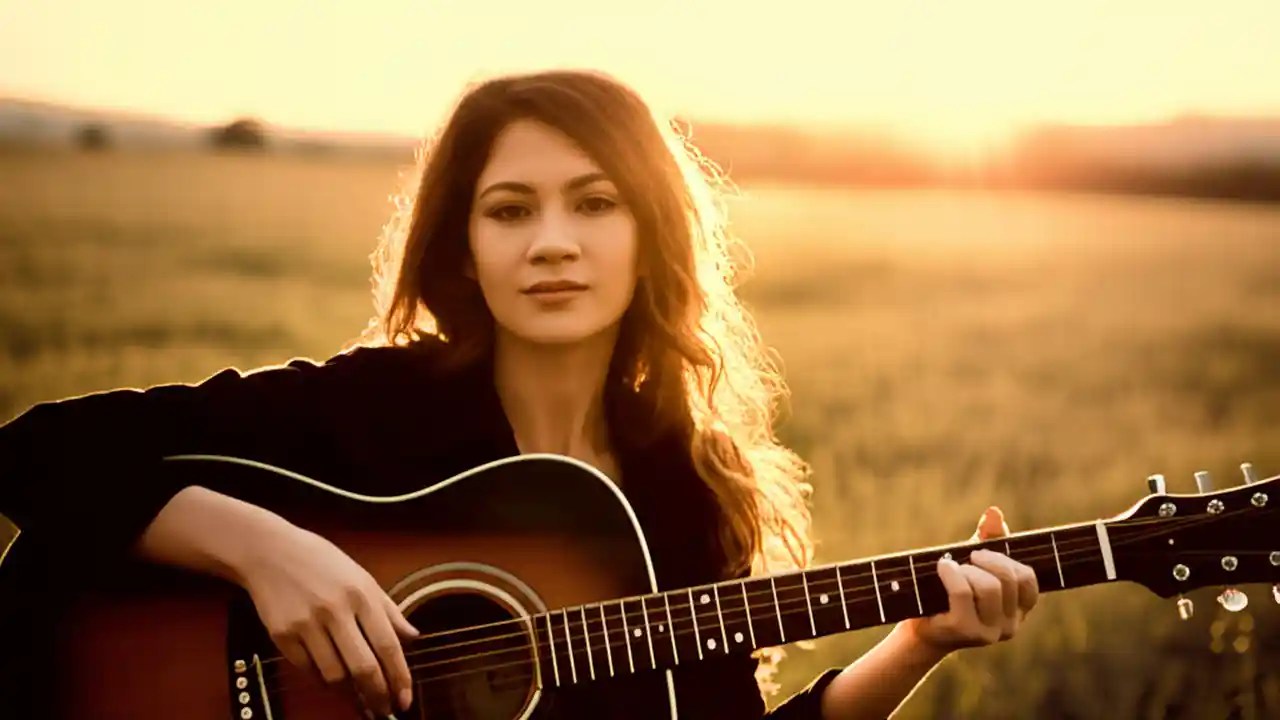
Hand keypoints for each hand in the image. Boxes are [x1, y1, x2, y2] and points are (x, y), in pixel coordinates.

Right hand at [237, 521, 419, 715]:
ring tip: (361, 702)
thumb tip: (413, 637)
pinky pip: (308, 670)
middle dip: (377, 696)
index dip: (399, 678)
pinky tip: (333, 683)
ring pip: (334, 675)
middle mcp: (335, 610)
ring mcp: (307, 624)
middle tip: (384, 711)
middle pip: (363, 667)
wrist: (270, 552)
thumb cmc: (321, 563)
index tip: (405, 700)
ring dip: (351, 695)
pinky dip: (323, 682)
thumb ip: (388, 610)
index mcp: (361, 595)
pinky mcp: (282, 635)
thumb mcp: (362, 577)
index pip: (388, 645)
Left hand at [900, 506, 1038, 655]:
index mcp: (1018, 611)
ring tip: (951, 567)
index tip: (982, 553)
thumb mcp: (972, 563)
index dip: (1008, 559)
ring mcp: (989, 633)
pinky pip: (963, 593)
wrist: (919, 626)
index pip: (1028, 580)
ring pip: (989, 587)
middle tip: (969, 556)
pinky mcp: (965, 631)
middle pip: (1009, 579)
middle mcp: (1010, 626)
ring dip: (967, 569)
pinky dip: (952, 574)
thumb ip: (988, 539)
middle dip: (987, 559)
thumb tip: (994, 512)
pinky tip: (943, 567)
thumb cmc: (949, 591)